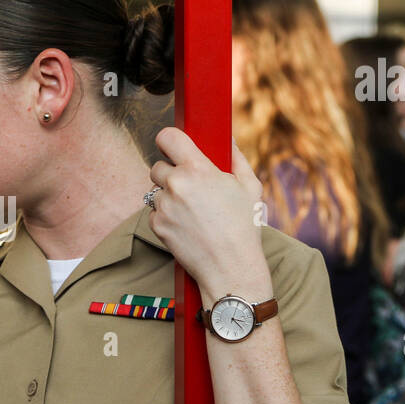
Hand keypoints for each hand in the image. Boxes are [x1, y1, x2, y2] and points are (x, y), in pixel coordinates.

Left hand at [148, 128, 267, 295]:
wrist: (231, 266)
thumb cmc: (244, 226)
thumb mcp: (249, 186)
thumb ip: (235, 157)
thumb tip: (226, 137)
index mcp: (197, 169)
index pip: (167, 137)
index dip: (168, 140)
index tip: (173, 146)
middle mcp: (176, 185)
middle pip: (157, 166)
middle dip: (170, 173)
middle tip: (190, 187)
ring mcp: (164, 206)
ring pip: (155, 191)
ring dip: (167, 196)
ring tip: (192, 211)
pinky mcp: (157, 225)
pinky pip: (154, 213)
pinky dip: (165, 216)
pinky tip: (186, 225)